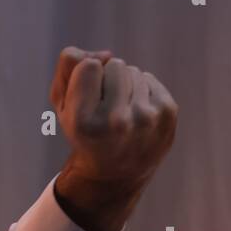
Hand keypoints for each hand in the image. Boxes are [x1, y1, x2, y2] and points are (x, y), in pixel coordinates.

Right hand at [49, 46, 177, 230]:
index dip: (84, 79)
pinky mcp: (167, 113)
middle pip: (114, 64)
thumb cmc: (84, 134)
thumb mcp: (62, 105)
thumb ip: (67, 67)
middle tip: (103, 110)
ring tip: (119, 115)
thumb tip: (106, 54)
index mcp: (84, 123)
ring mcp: (146, 118)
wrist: (115, 176)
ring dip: (124, 87)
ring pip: (133, 71)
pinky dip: (141, 92)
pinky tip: (135, 116)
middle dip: (106, 80)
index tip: (85, 104)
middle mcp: (117, 122)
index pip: (88, 65)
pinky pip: (149, 79)